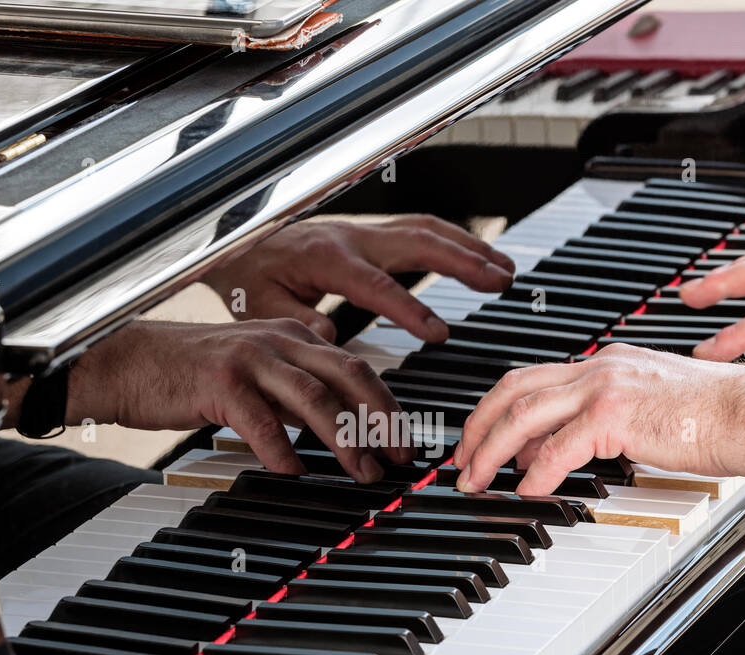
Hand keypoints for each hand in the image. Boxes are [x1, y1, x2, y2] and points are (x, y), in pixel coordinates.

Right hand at [67, 319, 411, 481]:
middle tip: (398, 456)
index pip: (357, 368)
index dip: (387, 407)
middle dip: (382, 418)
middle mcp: (278, 340)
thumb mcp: (256, 377)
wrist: (128, 362)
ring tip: (360, 470)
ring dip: (343, 438)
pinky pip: (260, 419)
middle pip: (349, 374)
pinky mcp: (218, 381)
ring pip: (313, 396)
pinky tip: (293, 473)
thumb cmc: (191, 373)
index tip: (405, 441)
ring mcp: (249, 357)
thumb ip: (295, 396)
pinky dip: (281, 449)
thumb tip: (339, 429)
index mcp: (293, 336)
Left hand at [203, 215, 514, 341]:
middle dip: (462, 262)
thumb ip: (295, 321)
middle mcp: (352, 238)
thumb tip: (327, 337)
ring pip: (426, 231)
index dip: (410, 309)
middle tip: (500, 282)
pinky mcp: (372, 233)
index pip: (376, 286)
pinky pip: (421, 229)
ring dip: (469, 248)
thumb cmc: (250, 276)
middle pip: (417, 243)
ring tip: (504, 270)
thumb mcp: (261, 306)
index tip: (438, 333)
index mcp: (326, 259)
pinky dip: (455, 240)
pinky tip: (479, 256)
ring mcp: (365, 232)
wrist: (240, 244)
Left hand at [452, 344, 744, 495]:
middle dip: (478, 427)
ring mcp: (607, 386)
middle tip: (462, 460)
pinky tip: (527, 490)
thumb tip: (559, 452)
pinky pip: (560, 446)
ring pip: (525, 415)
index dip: (497, 410)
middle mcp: (601, 367)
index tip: (480, 439)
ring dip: (492, 451)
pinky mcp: (617, 414)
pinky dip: (536, 472)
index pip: (533, 379)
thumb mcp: (646, 414)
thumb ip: (601, 426)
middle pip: (514, 389)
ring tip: (478, 480)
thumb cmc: (717, 419)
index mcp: (608, 363)